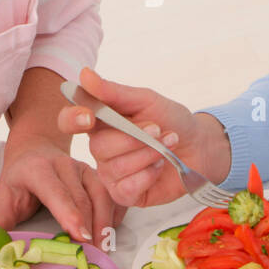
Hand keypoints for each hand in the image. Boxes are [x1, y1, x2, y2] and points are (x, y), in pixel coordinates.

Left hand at [0, 135, 124, 244]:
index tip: (80, 236)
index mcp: (38, 169)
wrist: (36, 149)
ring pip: (102, 195)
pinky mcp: (99, 175)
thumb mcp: (4, 196)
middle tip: (93, 257)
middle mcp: (65, 165)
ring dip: (105, 224)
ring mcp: (85, 168)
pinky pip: (113, 195)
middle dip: (90, 228)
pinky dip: (115, 215)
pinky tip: (110, 234)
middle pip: (83, 198)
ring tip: (103, 250)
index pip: (55, 191)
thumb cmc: (20, 178)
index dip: (69, 213)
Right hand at [55, 67, 231, 207]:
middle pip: (98, 147)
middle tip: (157, 129)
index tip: (90, 117)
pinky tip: (159, 166)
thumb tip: (85, 74)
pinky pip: (126, 187)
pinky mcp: (124, 194)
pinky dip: (148, 174)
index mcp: (100, 122)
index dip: (72, 119)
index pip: (69, 121)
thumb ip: (114, 91)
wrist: (199, 146)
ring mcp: (110, 173)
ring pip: (115, 167)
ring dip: (147, 154)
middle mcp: (100, 148)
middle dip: (134, 138)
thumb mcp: (145, 100)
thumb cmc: (171, 120)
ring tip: (165, 145)